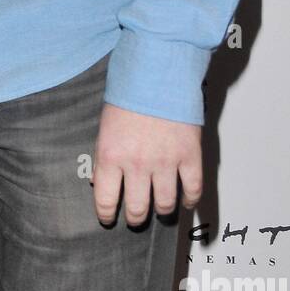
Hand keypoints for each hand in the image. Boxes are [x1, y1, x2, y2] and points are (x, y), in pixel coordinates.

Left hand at [91, 102, 201, 225]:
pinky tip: (184, 200)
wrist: (157, 71)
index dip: (106, 215)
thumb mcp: (104, 125)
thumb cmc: (128, 94)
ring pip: (165, 204)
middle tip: (136, 217)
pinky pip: (192, 189)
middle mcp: (138, 164)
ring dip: (161, 210)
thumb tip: (98, 182)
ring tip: (159, 209)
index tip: (108, 219)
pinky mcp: (190, 156)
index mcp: (111, 155)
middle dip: (135, 217)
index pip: (106, 199)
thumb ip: (101, 156)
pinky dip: (189, 199)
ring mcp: (166, 162)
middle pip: (137, 208)